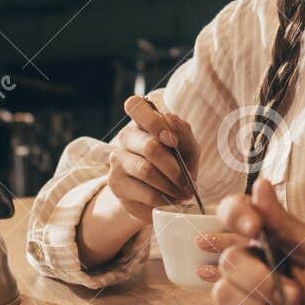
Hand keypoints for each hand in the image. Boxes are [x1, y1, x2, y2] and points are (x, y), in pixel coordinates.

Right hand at [104, 94, 200, 225]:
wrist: (160, 195)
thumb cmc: (175, 165)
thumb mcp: (188, 149)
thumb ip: (183, 133)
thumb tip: (171, 119)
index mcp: (143, 121)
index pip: (135, 105)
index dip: (154, 122)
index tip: (172, 140)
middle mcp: (127, 136)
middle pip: (149, 146)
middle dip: (174, 168)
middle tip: (189, 182)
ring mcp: (118, 159)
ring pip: (146, 170)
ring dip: (171, 185)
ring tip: (184, 194)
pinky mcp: (115, 183)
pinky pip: (144, 191)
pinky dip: (164, 198)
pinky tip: (172, 200)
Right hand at [209, 178, 304, 304]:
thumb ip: (287, 225)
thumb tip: (260, 186)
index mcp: (271, 240)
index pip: (233, 213)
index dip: (235, 215)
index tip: (254, 229)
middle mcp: (252, 265)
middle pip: (226, 258)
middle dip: (261, 279)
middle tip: (296, 292)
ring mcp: (243, 299)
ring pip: (222, 293)